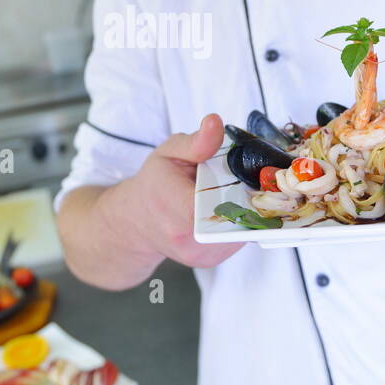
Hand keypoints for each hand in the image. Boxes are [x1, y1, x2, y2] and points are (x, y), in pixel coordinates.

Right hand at [109, 113, 244, 269]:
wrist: (135, 221)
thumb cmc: (154, 184)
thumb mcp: (169, 153)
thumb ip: (196, 141)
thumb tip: (215, 122)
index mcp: (174, 208)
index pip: (217, 204)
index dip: (240, 189)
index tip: (249, 176)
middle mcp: (186, 239)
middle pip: (235, 217)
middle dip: (246, 198)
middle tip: (242, 181)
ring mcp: (198, 255)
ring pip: (240, 231)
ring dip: (244, 212)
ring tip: (230, 195)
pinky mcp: (208, 261)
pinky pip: (236, 240)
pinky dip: (238, 223)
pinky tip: (227, 210)